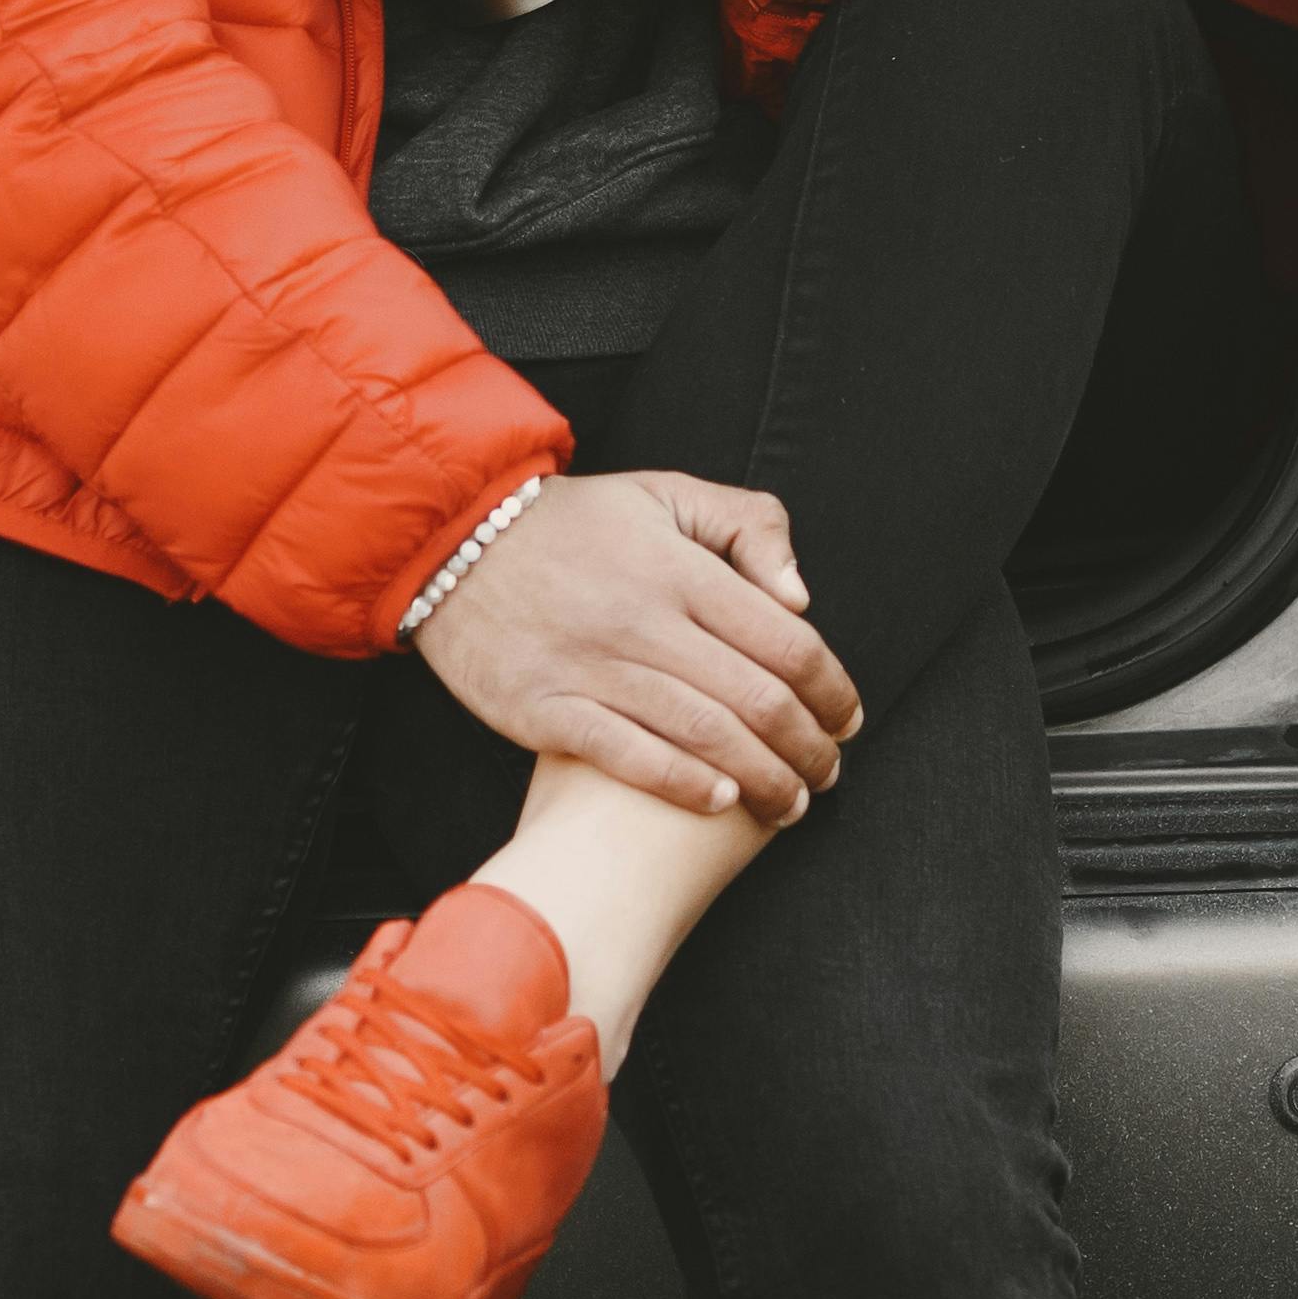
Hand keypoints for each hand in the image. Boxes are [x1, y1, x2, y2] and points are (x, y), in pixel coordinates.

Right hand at [408, 470, 862, 823]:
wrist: (450, 541)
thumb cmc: (569, 525)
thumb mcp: (663, 494)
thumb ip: (747, 524)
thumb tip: (800, 594)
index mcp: (679, 569)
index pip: (785, 641)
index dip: (831, 688)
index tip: (848, 718)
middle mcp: (642, 620)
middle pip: (756, 700)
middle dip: (808, 749)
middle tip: (827, 773)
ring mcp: (591, 667)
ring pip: (704, 736)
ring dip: (763, 780)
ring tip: (789, 803)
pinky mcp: (545, 709)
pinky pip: (627, 756)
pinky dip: (682, 784)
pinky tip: (720, 800)